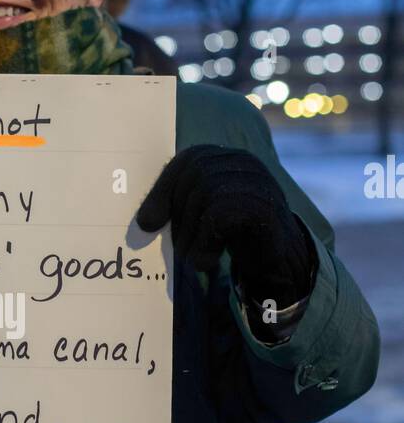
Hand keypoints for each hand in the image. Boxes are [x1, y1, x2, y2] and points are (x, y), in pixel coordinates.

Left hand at [136, 144, 312, 307]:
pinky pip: (219, 216)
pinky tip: (206, 263)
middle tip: (178, 249)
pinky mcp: (264, 207)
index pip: (187, 161)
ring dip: (190, 235)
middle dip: (177, 217)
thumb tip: (144, 222)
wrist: (279, 263)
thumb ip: (180, 207)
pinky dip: (205, 244)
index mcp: (228, 158)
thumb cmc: (236, 237)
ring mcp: (258, 182)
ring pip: (204, 196)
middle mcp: (245, 162)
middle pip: (193, 178)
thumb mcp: (204, 217)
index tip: (147, 223)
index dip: (162, 191)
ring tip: (193, 258)